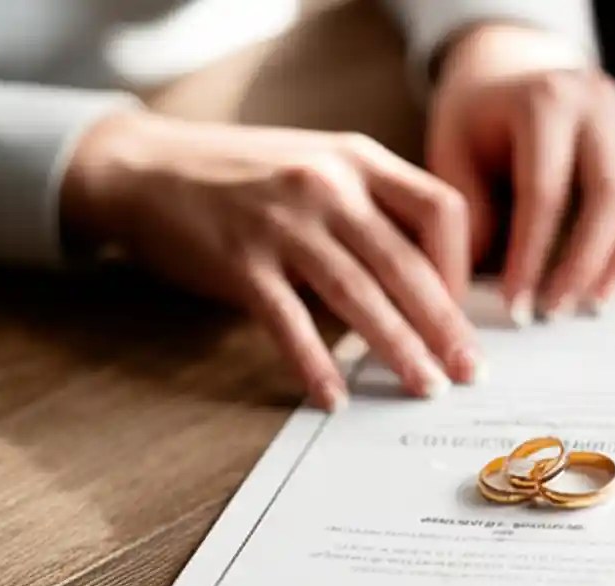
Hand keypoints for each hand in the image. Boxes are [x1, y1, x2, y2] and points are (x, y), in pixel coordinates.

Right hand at [61, 111, 481, 409]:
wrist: (145, 166)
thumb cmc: (243, 175)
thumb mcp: (319, 166)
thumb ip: (371, 208)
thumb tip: (426, 283)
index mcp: (358, 159)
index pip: (442, 209)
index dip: (459, 266)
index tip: (461, 310)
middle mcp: (328, 184)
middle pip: (407, 263)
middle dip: (445, 325)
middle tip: (469, 371)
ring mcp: (282, 221)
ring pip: (360, 294)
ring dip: (398, 348)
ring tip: (425, 386)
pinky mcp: (239, 260)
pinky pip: (289, 322)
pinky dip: (314, 364)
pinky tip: (334, 398)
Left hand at [428, 24, 614, 320]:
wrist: (502, 71)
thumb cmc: (474, 124)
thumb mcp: (450, 158)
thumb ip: (467, 218)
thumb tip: (478, 291)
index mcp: (543, 102)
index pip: (545, 193)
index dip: (531, 257)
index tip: (516, 306)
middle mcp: (597, 101)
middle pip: (611, 195)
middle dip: (585, 264)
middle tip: (557, 311)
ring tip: (597, 300)